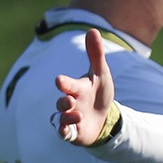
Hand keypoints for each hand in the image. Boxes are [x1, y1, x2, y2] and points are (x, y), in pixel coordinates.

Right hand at [55, 29, 115, 143]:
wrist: (103, 117)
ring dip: (67, 116)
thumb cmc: (98, 93)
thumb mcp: (100, 74)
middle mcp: (70, 102)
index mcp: (76, 88)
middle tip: (69, 100)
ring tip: (77, 114)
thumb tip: (92, 30)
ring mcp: (70, 118)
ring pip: (62, 118)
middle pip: (62, 102)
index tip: (60, 80)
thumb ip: (95, 54)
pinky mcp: (73, 132)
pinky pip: (64, 133)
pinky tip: (68, 129)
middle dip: (64, 101)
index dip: (64, 83)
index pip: (68, 84)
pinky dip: (65, 131)